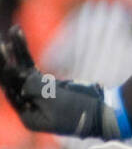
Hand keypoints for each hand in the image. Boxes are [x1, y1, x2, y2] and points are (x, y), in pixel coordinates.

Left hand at [0, 27, 121, 138]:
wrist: (104, 112)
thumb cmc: (81, 111)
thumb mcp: (56, 101)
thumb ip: (35, 87)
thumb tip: (23, 75)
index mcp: (29, 117)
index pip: (13, 93)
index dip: (8, 77)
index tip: (8, 62)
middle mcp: (29, 105)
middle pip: (13, 80)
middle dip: (6, 62)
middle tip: (0, 46)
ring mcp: (37, 93)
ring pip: (21, 69)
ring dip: (16, 50)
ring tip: (13, 31)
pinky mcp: (45, 83)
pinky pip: (31, 66)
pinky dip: (24, 52)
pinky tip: (18, 35)